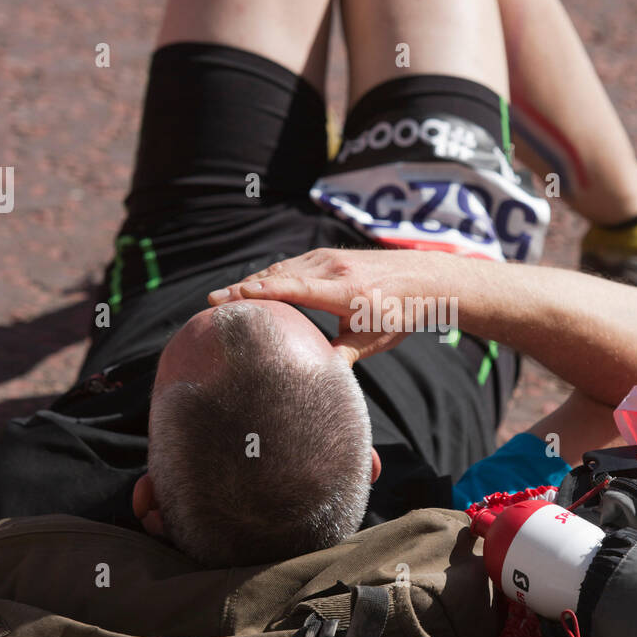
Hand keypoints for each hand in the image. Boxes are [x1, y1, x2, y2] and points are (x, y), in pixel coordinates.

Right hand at [208, 247, 465, 365]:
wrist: (425, 278)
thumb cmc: (401, 313)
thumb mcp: (374, 340)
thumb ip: (343, 355)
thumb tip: (317, 379)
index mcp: (345, 290)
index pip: (294, 288)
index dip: (261, 292)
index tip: (230, 296)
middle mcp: (333, 268)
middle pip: (279, 276)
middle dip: (244, 288)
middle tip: (211, 301)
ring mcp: (329, 258)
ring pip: (282, 269)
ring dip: (253, 282)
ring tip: (223, 297)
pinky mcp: (327, 256)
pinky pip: (291, 266)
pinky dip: (270, 278)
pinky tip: (252, 290)